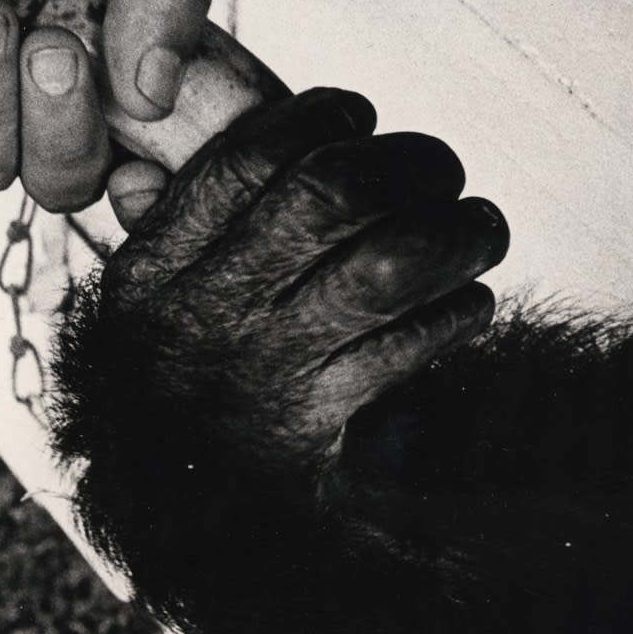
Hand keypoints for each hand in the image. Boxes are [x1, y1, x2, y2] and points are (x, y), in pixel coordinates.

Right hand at [69, 88, 509, 465]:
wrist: (175, 519)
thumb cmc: (179, 381)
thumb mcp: (151, 298)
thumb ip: (191, 211)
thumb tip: (253, 118)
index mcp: (156, 264)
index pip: (245, 157)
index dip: (318, 117)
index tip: (358, 114)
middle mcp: (203, 309)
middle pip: (330, 193)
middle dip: (409, 163)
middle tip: (443, 171)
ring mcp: (260, 368)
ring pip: (388, 267)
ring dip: (456, 235)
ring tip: (481, 229)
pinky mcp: (316, 425)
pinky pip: (408, 349)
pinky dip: (455, 315)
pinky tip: (468, 303)